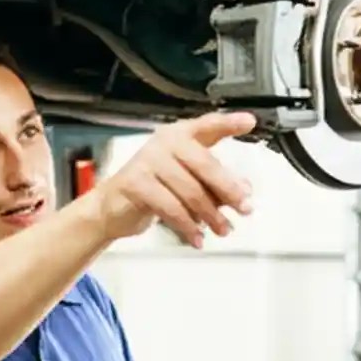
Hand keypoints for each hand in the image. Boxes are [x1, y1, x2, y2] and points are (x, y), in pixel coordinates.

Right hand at [91, 111, 257, 247]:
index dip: (228, 123)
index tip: (249, 122)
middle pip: (205, 164)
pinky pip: (171, 208)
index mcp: (180, 136)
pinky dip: (188, 226)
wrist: (111, 208)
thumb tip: (245, 189)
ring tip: (223, 229)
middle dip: (229, 190)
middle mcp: (165, 143)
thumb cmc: (153, 190)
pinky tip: (197, 237)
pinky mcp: (136, 183)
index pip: (207, 125)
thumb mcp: (189, 184)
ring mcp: (149, 161)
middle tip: (245, 208)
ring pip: (190, 191)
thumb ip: (216, 184)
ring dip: (211, 215)